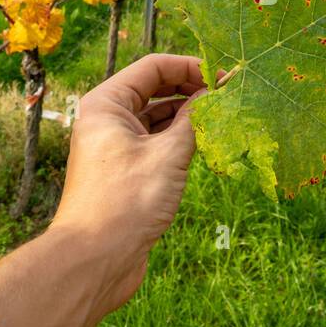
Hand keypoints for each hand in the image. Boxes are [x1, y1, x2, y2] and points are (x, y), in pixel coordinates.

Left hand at [0, 53, 206, 326]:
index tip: (224, 75)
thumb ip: (195, 119)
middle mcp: (107, 119)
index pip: (153, 67)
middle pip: (155, 89)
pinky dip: (180, 139)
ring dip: (188, 115)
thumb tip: (216, 94)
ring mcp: (115, 146)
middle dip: (192, 89)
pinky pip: (157, 143)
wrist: (95, 259)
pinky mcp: (126, 172)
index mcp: (106, 103)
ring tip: (224, 117)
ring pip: (158, 118)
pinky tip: (207, 142)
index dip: (191, 66)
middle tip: (230, 95)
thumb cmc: (126, 201)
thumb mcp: (169, 154)